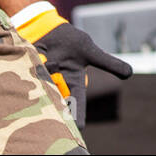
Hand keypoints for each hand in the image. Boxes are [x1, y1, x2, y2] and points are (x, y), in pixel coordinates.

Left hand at [15, 3, 133, 125]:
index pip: (77, 103)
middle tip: (55, 93)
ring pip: (43, 80)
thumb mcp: (91, 51)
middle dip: (55, 99)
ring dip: (45, 71)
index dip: (77, 116)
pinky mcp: (27, 66)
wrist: (47, 27)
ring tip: (48, 59)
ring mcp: (40, 75)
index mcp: (73, 83)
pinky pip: (28, 67)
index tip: (78, 128)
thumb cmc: (71, 42)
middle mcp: (55, 83)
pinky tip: (36, 53)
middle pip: (56, 97)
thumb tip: (129, 73)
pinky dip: (33, 60)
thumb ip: (108, 63)